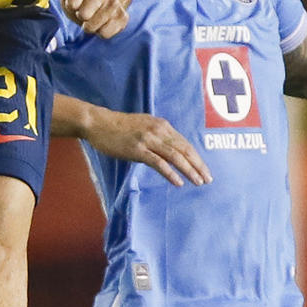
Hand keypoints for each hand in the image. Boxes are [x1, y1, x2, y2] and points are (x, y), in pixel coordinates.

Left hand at [60, 0, 127, 38]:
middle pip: (84, 15)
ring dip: (89, 26)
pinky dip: (100, 32)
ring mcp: (115, 3)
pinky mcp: (123, 17)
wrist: (97, 7)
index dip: (70, 7)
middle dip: (80, 17)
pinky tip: (101, 24)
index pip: (72, 3)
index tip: (73, 4)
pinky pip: (105, 33)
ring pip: (94, 25)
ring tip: (91, 19)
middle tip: (83, 13)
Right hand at [85, 109, 210, 186]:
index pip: (185, 143)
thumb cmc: (118, 127)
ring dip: (189, 170)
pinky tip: (178, 182)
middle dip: (198, 165)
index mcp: (161, 125)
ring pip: (175, 156)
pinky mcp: (137, 149)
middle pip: (184, 150)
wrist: (98, 123)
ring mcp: (148, 140)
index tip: (204, 169)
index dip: (196, 157)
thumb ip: (157, 135)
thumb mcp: (143, 126)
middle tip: (208, 179)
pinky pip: (159, 163)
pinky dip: (171, 173)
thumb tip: (169, 148)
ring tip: (198, 182)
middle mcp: (158, 131)